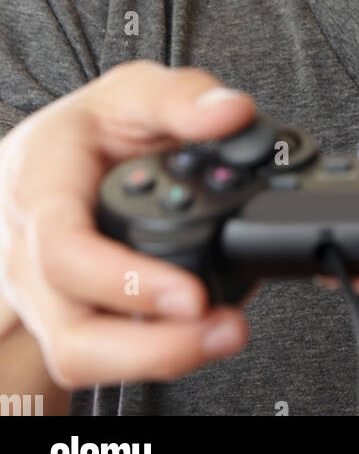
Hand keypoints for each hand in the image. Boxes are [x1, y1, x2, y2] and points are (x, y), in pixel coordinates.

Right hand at [0, 60, 258, 387]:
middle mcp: (31, 260)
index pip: (64, 253)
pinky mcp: (73, 325)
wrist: (48, 167)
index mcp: (40, 194)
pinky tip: (204, 333)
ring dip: (158, 358)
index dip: (125, 282)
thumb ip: (180, 97)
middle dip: (152, 347)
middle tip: (222, 328)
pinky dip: (157, 353)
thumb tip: (231, 113)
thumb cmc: (84, 133)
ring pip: (83, 359)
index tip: (190, 294)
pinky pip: (105, 359)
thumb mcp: (128, 93)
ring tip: (225, 334)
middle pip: (73, 334)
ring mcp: (47, 302)